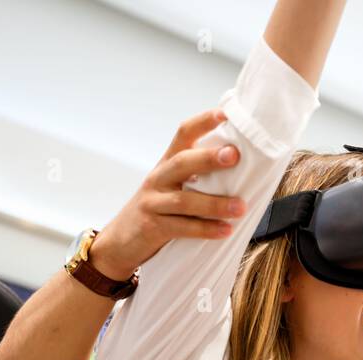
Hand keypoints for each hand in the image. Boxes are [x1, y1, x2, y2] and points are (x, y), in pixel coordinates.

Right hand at [89, 109, 246, 277]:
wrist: (121, 242)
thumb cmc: (156, 212)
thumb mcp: (171, 188)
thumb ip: (196, 178)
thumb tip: (241, 173)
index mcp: (167, 164)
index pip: (183, 135)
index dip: (203, 122)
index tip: (225, 114)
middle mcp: (159, 178)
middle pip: (182, 163)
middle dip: (208, 158)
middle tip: (234, 156)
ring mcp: (153, 203)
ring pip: (184, 200)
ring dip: (215, 204)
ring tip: (240, 207)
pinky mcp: (152, 227)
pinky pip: (182, 227)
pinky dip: (205, 229)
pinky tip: (225, 230)